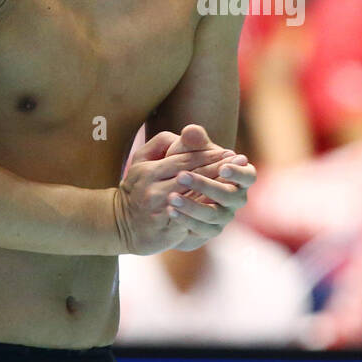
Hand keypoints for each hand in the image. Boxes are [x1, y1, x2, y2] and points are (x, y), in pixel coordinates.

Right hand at [115, 128, 237, 254]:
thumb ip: (161, 143)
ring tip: (237, 179)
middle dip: (219, 167)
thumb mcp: (141, 160)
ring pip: (195, 197)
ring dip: (218, 187)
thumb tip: (184, 132)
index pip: (184, 160)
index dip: (208, 155)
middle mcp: (153, 191)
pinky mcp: (166, 230)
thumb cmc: (135, 187)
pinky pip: (192, 217)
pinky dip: (208, 208)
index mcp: (148, 171)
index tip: (228, 151)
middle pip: (193, 176)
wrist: (121, 224)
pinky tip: (224, 202)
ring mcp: (160, 211)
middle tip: (240, 160)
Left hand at [161, 124, 256, 251]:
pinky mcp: (210, 231)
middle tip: (182, 176)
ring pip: (213, 214)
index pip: (249, 176)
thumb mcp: (189, 151)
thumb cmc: (188, 165)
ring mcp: (224, 216)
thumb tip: (191, 131)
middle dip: (205, 185)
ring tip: (172, 197)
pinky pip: (201, 228)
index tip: (223, 167)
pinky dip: (186, 220)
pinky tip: (170, 211)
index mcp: (239, 177)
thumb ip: (192, 141)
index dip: (239, 173)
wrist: (175, 191)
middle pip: (229, 195)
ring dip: (192, 206)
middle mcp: (236, 198)